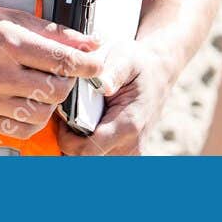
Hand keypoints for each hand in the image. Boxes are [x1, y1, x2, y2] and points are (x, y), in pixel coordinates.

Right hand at [0, 2, 107, 138]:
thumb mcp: (14, 16)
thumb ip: (55, 32)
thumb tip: (91, 43)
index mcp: (9, 42)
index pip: (62, 61)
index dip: (88, 65)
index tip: (97, 64)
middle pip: (55, 91)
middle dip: (69, 82)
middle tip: (66, 72)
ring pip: (40, 114)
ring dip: (52, 102)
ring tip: (46, 86)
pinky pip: (19, 129)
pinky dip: (33, 120)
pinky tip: (31, 103)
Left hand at [54, 40, 176, 155]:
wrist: (158, 76)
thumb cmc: (137, 65)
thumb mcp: (124, 58)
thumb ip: (112, 71)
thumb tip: (102, 84)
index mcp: (128, 126)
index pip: (85, 151)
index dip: (66, 138)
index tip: (63, 118)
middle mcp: (131, 147)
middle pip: (84, 161)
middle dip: (71, 142)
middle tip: (68, 119)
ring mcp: (131, 156)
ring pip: (90, 163)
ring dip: (79, 147)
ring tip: (80, 122)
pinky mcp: (128, 158)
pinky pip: (100, 160)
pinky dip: (89, 149)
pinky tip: (89, 130)